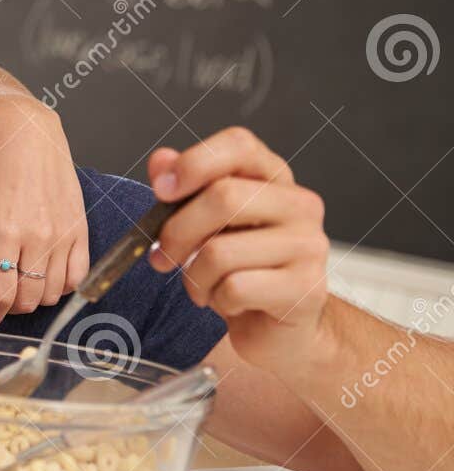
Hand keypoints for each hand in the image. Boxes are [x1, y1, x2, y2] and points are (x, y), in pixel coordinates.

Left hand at [0, 97, 88, 323]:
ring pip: (52, 294)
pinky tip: (45, 277)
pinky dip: (62, 287)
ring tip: (19, 283)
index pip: (0, 295)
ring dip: (33, 298)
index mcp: (4, 233)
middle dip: (7, 307)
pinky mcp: (81, 229)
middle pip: (27, 300)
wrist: (27, 134)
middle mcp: (38, 237)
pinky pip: (78, 277)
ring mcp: (63, 234)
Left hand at [147, 126, 332, 374]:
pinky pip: (235, 288)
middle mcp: (299, 204)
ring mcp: (308, 245)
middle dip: (177, 232)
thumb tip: (161, 161)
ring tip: (202, 285)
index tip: (162, 190)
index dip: (194, 162)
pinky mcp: (306, 287)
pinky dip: (217, 300)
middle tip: (163, 256)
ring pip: (220, 251)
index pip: (239, 145)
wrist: (277, 325)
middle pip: (222, 197)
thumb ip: (183, 190)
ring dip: (194, 276)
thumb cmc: (239, 268)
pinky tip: (227, 302)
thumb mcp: (205, 225)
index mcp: (273, 178)